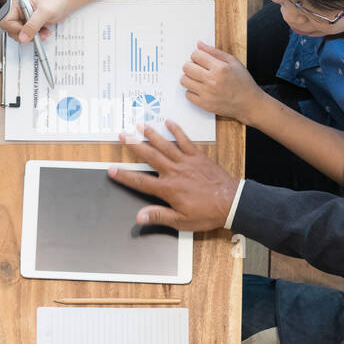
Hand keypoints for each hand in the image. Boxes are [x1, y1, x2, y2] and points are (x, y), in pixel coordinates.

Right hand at [0, 0, 78, 42]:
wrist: (67, 1)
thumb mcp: (44, 12)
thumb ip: (32, 25)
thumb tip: (23, 37)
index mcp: (16, 2)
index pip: (6, 20)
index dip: (15, 29)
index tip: (26, 32)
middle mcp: (18, 10)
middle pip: (11, 29)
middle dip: (25, 34)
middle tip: (36, 33)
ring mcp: (23, 17)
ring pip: (20, 34)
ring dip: (32, 36)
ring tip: (43, 32)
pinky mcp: (29, 23)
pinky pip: (28, 34)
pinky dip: (36, 36)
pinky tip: (44, 32)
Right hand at [107, 120, 238, 231]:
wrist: (231, 202)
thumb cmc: (207, 213)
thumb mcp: (181, 221)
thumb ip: (159, 216)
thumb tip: (139, 217)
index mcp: (168, 189)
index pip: (140, 181)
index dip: (124, 176)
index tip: (112, 170)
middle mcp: (174, 171)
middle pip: (149, 156)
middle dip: (134, 145)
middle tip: (122, 135)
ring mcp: (186, 162)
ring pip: (165, 145)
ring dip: (151, 134)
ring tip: (139, 124)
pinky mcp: (198, 156)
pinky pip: (185, 140)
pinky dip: (177, 130)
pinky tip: (169, 122)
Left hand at [181, 42, 264, 122]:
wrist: (249, 103)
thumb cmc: (243, 82)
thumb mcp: (233, 62)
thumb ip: (214, 52)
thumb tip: (199, 45)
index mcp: (220, 68)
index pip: (196, 55)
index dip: (197, 55)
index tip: (201, 59)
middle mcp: (212, 81)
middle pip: (186, 67)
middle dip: (191, 65)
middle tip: (199, 68)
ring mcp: (207, 94)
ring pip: (184, 80)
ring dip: (189, 77)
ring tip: (199, 78)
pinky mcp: (204, 104)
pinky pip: (187, 94)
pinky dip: (192, 90)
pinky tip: (201, 89)